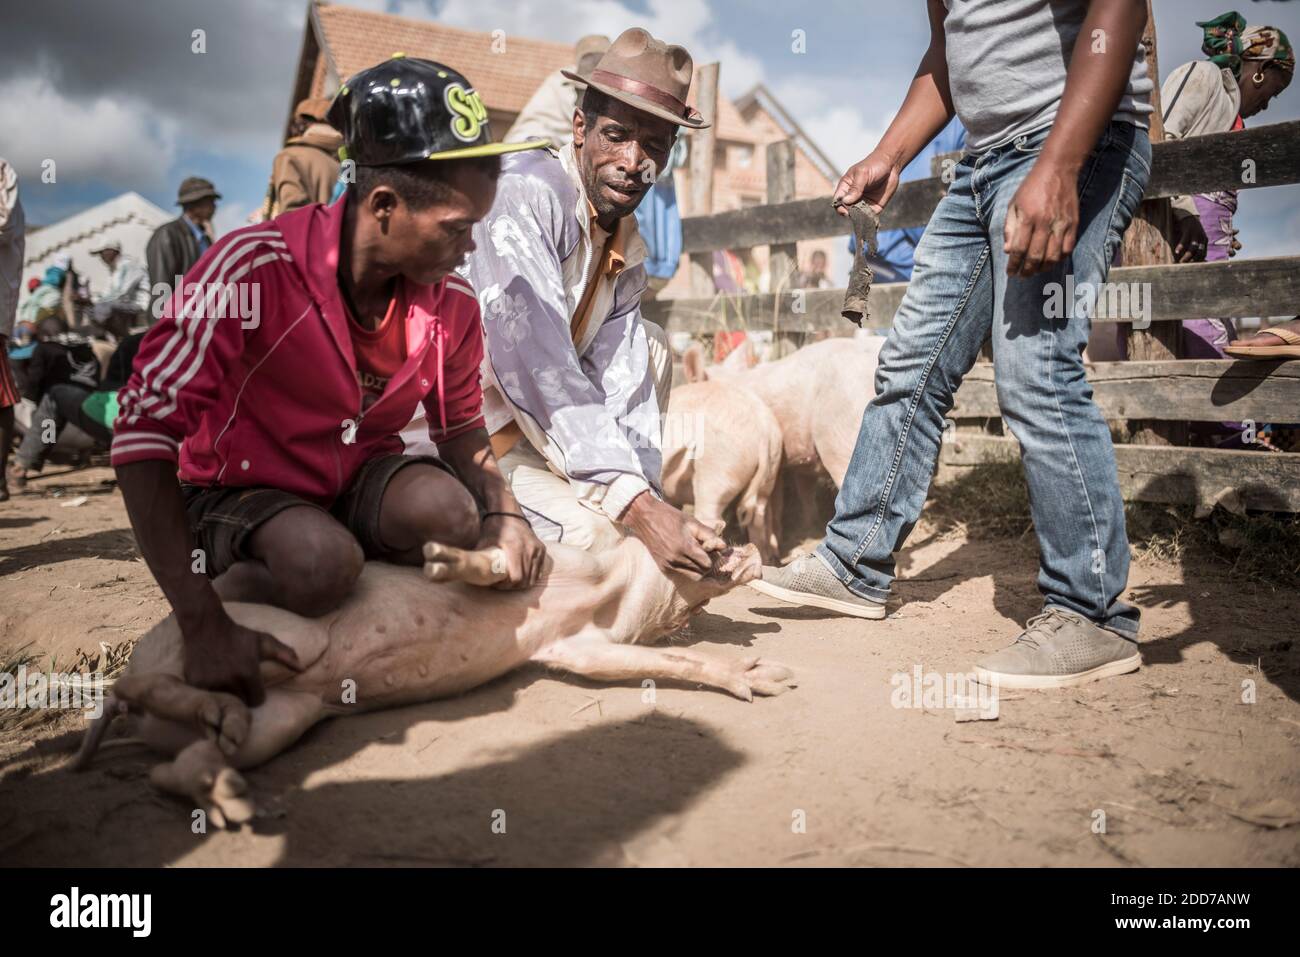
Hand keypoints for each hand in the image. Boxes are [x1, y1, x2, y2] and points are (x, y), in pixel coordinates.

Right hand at [180, 612, 300, 706]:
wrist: (206, 627)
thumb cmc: (239, 635)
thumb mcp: (264, 642)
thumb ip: (286, 655)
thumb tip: (303, 668)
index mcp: (247, 673)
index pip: (257, 700)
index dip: (257, 694)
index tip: (254, 684)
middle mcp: (228, 680)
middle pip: (241, 703)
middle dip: (243, 695)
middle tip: (239, 682)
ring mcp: (210, 683)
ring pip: (224, 701)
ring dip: (227, 694)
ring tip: (227, 679)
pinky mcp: (195, 683)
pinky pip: (207, 696)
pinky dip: (211, 690)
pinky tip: (213, 677)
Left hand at [478, 514, 545, 588]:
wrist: (508, 512)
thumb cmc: (494, 528)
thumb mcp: (484, 542)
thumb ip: (479, 558)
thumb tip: (467, 572)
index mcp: (515, 548)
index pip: (516, 578)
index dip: (507, 586)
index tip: (497, 585)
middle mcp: (529, 549)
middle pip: (525, 580)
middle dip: (514, 587)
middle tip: (503, 586)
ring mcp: (537, 549)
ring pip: (533, 577)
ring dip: (523, 583)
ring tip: (511, 582)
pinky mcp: (541, 549)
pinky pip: (539, 570)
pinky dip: (531, 576)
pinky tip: (521, 576)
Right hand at [619, 492, 724, 579]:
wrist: (645, 517)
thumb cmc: (671, 517)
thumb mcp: (692, 522)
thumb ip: (709, 534)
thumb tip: (723, 546)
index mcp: (684, 547)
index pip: (707, 564)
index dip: (712, 557)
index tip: (711, 549)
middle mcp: (675, 559)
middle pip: (701, 572)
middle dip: (707, 563)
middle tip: (705, 552)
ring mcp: (668, 564)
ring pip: (692, 576)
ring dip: (698, 567)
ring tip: (696, 554)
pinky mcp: (663, 566)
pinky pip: (682, 574)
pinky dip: (688, 568)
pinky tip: (686, 556)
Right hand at [833, 150, 901, 215]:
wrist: (891, 165)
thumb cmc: (874, 165)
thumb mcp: (863, 174)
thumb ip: (855, 188)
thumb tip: (845, 202)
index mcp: (845, 187)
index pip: (838, 200)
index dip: (839, 206)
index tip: (845, 209)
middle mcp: (852, 197)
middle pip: (846, 210)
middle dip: (850, 213)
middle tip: (857, 212)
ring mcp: (862, 203)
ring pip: (857, 215)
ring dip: (859, 218)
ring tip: (864, 216)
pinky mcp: (873, 207)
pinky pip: (868, 217)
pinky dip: (869, 219)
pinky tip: (871, 219)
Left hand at [1003, 160, 1078, 276]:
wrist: (1058, 170)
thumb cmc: (1031, 187)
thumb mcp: (1014, 204)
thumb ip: (1010, 227)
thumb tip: (1008, 250)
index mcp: (1028, 218)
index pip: (1019, 249)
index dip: (1014, 264)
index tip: (1011, 272)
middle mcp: (1045, 223)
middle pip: (1036, 256)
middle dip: (1027, 270)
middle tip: (1022, 275)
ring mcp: (1061, 224)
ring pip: (1053, 256)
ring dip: (1043, 268)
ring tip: (1036, 271)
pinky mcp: (1074, 224)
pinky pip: (1067, 249)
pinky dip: (1059, 259)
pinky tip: (1051, 261)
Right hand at [1171, 212, 1208, 262]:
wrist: (1186, 215)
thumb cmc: (1188, 229)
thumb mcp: (1194, 238)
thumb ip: (1193, 247)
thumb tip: (1189, 259)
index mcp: (1204, 240)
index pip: (1203, 254)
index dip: (1198, 261)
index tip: (1190, 267)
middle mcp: (1202, 237)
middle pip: (1199, 252)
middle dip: (1192, 260)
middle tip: (1185, 267)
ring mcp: (1195, 233)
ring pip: (1193, 248)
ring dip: (1187, 256)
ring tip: (1181, 262)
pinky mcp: (1188, 229)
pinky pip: (1185, 240)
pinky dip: (1181, 246)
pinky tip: (1177, 252)